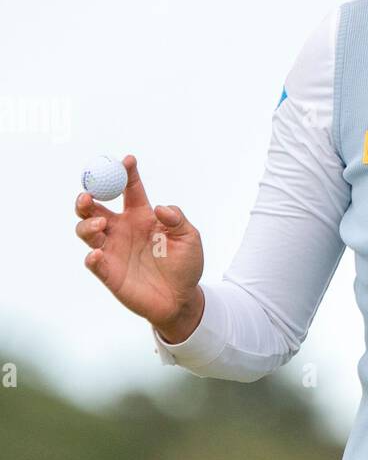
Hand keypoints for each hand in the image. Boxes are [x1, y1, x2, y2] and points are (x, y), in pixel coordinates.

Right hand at [74, 154, 204, 333]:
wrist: (182, 299)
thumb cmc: (185, 265)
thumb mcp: (190, 238)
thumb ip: (178, 219)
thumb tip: (160, 208)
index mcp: (141, 216)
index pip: (129, 189)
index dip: (126, 173)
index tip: (127, 160)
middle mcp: (122, 229)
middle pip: (94, 207)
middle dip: (87, 197)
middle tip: (88, 194)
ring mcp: (113, 250)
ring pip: (87, 230)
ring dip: (87, 224)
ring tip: (100, 224)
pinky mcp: (109, 273)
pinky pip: (93, 262)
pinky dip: (92, 257)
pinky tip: (97, 254)